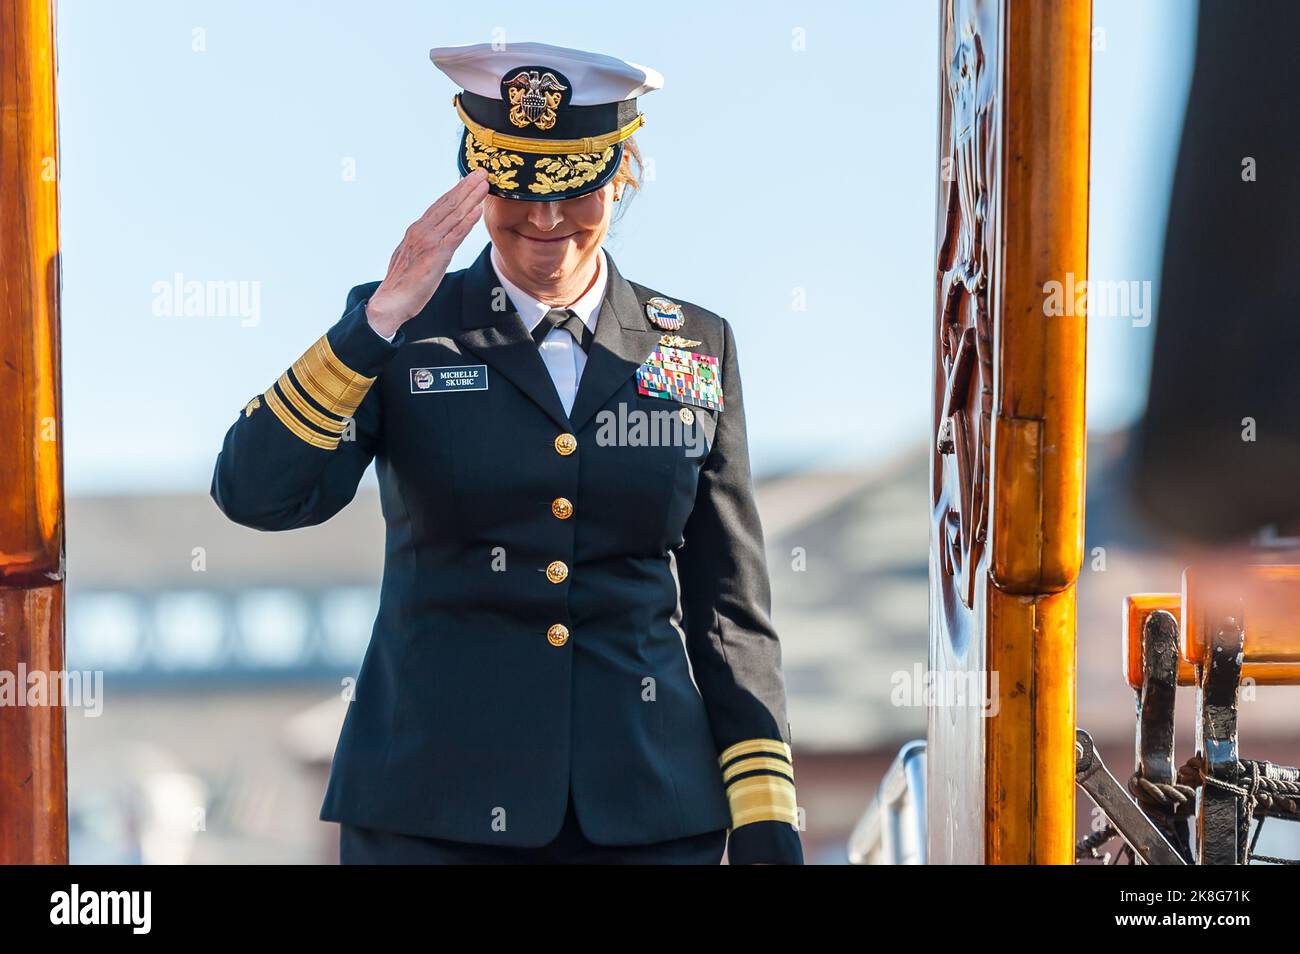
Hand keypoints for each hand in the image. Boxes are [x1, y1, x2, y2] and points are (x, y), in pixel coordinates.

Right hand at [366, 168, 488, 336]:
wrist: (390, 302)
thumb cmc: (403, 284)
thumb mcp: (413, 256)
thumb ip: (424, 243)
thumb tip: (433, 238)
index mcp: (417, 230)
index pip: (440, 206)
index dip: (456, 191)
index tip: (470, 179)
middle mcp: (422, 231)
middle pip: (448, 204)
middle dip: (466, 187)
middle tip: (482, 172)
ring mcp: (428, 242)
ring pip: (453, 215)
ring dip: (471, 198)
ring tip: (484, 184)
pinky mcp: (435, 256)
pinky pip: (454, 235)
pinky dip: (467, 221)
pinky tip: (477, 210)